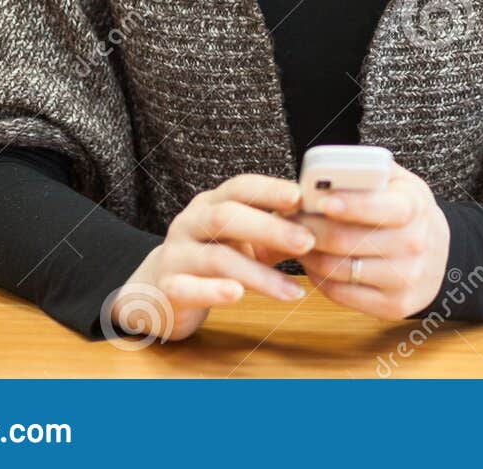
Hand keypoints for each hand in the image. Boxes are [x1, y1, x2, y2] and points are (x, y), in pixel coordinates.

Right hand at [108, 174, 316, 341]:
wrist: (158, 290)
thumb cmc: (216, 257)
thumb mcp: (245, 240)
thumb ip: (276, 231)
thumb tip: (324, 224)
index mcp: (212, 203)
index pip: (240, 187)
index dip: (269, 189)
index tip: (300, 197)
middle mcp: (190, 223)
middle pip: (227, 217)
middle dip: (270, 228)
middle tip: (307, 242)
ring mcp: (175, 255)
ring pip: (215, 258)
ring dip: (258, 274)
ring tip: (292, 291)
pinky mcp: (166, 289)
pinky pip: (187, 288)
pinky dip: (213, 292)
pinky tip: (237, 296)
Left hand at [288, 163, 450, 319]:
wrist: (441, 256)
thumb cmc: (408, 214)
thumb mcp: (397, 184)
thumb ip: (364, 173)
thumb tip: (318, 178)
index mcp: (414, 207)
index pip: (379, 207)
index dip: (348, 205)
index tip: (321, 201)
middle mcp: (413, 244)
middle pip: (346, 240)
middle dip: (309, 230)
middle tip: (289, 221)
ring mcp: (405, 278)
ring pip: (337, 269)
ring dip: (308, 255)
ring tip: (298, 241)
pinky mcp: (393, 305)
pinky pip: (340, 294)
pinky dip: (319, 278)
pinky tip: (315, 263)